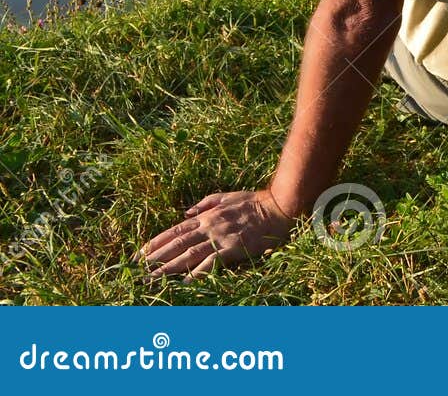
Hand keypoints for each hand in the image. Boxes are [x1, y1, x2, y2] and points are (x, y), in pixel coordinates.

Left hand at [140, 190, 293, 279]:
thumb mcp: (228, 196)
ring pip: (188, 254)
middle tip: (136, 270)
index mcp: (207, 215)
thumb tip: (186, 211)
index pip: (175, 230)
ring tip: (151, 278)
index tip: (139, 254)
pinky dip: (196, 273)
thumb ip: (207, 203)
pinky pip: (210, 263)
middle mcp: (209, 226)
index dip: (156, 242)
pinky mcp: (232, 249)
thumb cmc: (256, 202)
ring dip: (167, 267)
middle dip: (155, 257)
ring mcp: (220, 238)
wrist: (279, 207)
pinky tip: (183, 283)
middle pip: (177, 243)